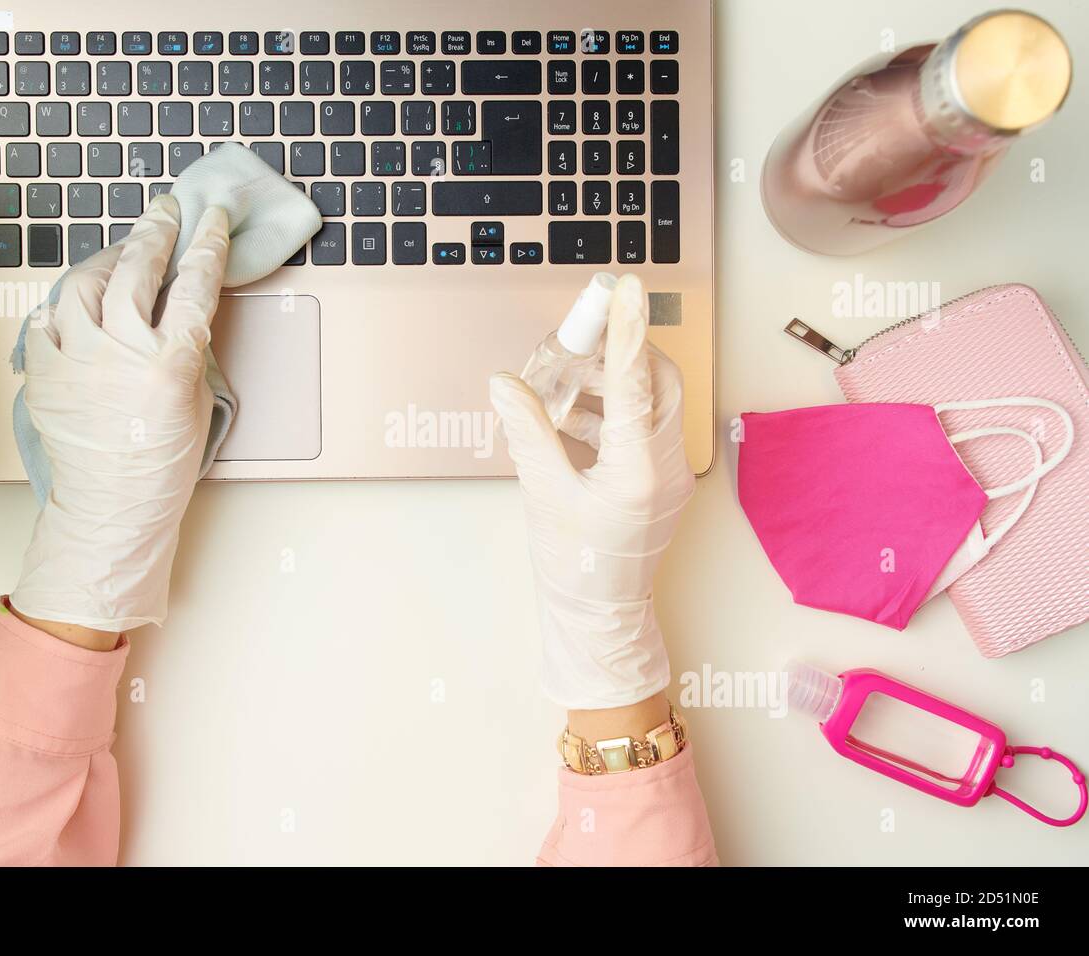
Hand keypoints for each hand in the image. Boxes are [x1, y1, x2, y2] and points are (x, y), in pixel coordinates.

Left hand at [11, 194, 229, 632]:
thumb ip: (186, 349)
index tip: (211, 219)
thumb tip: (176, 307)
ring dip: (106, 261)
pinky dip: (62, 307)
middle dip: (155, 231)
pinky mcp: (44, 373)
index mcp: (170, 362)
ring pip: (85, 284)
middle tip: (164, 211)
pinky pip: (47, 321)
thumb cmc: (161, 466)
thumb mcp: (198, 401)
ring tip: (119, 254)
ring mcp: (76, 359)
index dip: (206, 243)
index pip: (194, 284)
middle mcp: (121, 351)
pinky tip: (74, 305)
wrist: (113, 507)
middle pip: (138, 269)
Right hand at [490, 274, 694, 709]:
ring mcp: (669, 473)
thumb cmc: (575, 565)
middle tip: (576, 343)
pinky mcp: (660, 480)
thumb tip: (506, 383)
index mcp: (638, 469)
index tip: (626, 288)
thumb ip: (528, 431)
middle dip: (620, 354)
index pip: (637, 383)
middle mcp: (665, 466)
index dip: (627, 330)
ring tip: (564, 388)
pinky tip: (572, 421)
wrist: (600, 616)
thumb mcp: (542, 493)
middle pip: (657, 382)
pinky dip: (613, 413)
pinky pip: (645, 428)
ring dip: (613, 384)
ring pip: (653, 403)